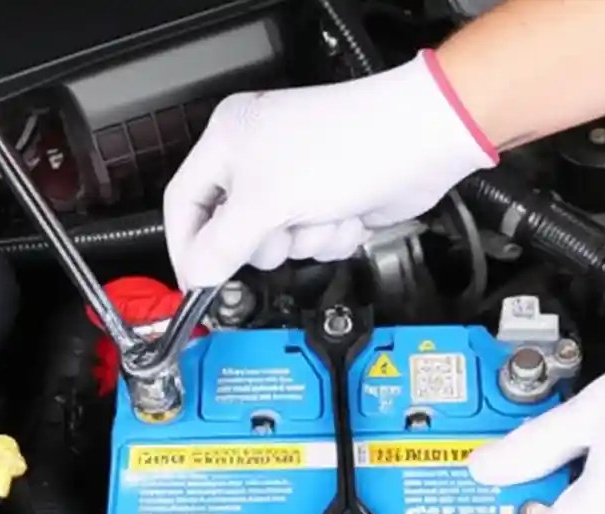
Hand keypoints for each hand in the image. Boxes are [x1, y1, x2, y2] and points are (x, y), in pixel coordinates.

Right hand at [163, 51, 496, 287]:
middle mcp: (259, 158)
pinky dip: (332, 237)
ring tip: (324, 212)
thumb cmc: (349, 144)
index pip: (184, 202)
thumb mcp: (268, 201)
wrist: (420, 143)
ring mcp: (298, 180)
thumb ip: (224, 244)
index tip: (195, 283)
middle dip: (266, 241)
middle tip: (281, 228)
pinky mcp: (331, 200)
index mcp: (229, 139)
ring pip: (279, 243)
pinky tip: (348, 214)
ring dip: (307, 239)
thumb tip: (197, 275)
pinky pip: (314, 242)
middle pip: (233, 231)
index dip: (186, 246)